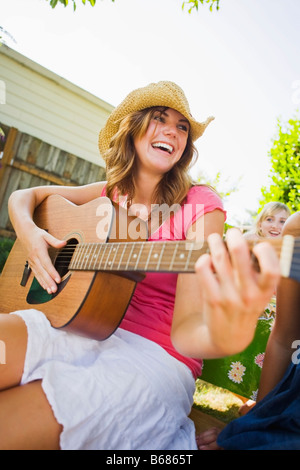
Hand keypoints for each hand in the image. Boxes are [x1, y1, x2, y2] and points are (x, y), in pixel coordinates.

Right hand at [22, 226, 65, 293]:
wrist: (25, 233)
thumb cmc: (37, 234)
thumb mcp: (46, 235)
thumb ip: (55, 241)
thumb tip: (64, 243)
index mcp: (39, 251)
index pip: (46, 264)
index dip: (52, 272)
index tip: (58, 279)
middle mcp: (34, 258)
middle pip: (42, 272)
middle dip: (49, 282)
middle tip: (54, 289)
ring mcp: (32, 262)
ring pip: (39, 275)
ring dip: (45, 284)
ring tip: (50, 291)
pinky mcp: (31, 264)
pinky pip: (36, 274)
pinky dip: (40, 282)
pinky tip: (45, 287)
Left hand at [195, 228, 280, 354]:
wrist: (228, 338)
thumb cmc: (246, 306)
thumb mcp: (260, 294)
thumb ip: (257, 271)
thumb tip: (247, 238)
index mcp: (265, 292)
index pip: (272, 268)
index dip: (265, 251)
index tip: (258, 245)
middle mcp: (248, 294)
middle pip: (239, 252)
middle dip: (234, 235)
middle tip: (232, 233)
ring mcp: (229, 296)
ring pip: (219, 256)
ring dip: (215, 241)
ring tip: (215, 239)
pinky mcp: (211, 298)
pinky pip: (203, 268)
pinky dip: (203, 258)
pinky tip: (206, 259)